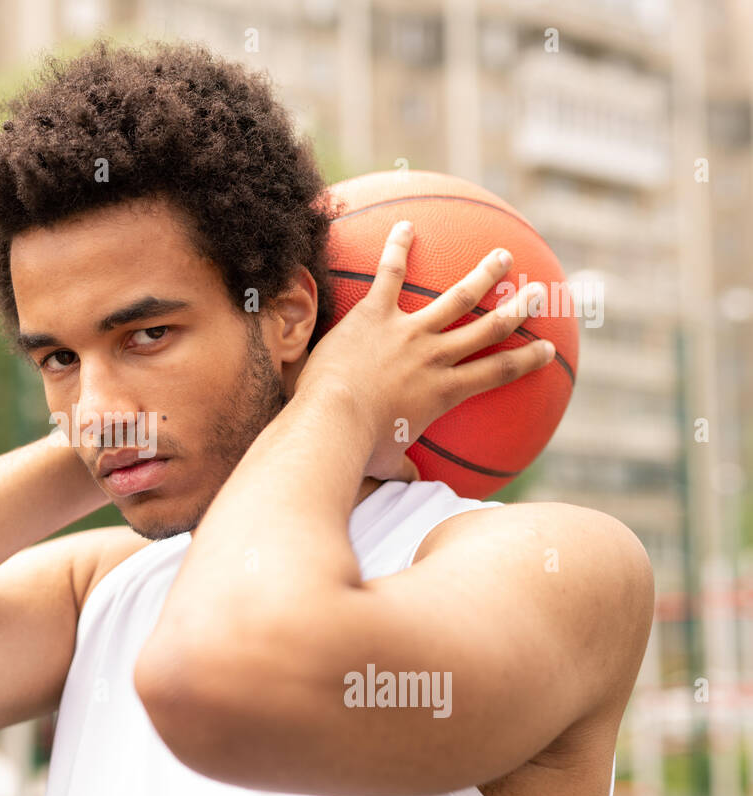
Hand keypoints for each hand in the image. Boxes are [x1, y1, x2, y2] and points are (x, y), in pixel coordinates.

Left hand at [296, 220, 551, 481]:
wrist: (333, 421)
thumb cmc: (358, 448)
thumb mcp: (388, 462)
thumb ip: (404, 466)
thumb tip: (409, 481)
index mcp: (446, 391)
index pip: (499, 372)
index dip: (528, 359)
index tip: (549, 349)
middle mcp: (436, 356)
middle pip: (489, 327)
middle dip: (518, 307)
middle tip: (538, 291)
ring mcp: (408, 331)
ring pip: (456, 296)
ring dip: (482, 275)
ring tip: (501, 256)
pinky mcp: (375, 314)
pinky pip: (390, 275)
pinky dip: (398, 248)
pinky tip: (407, 226)